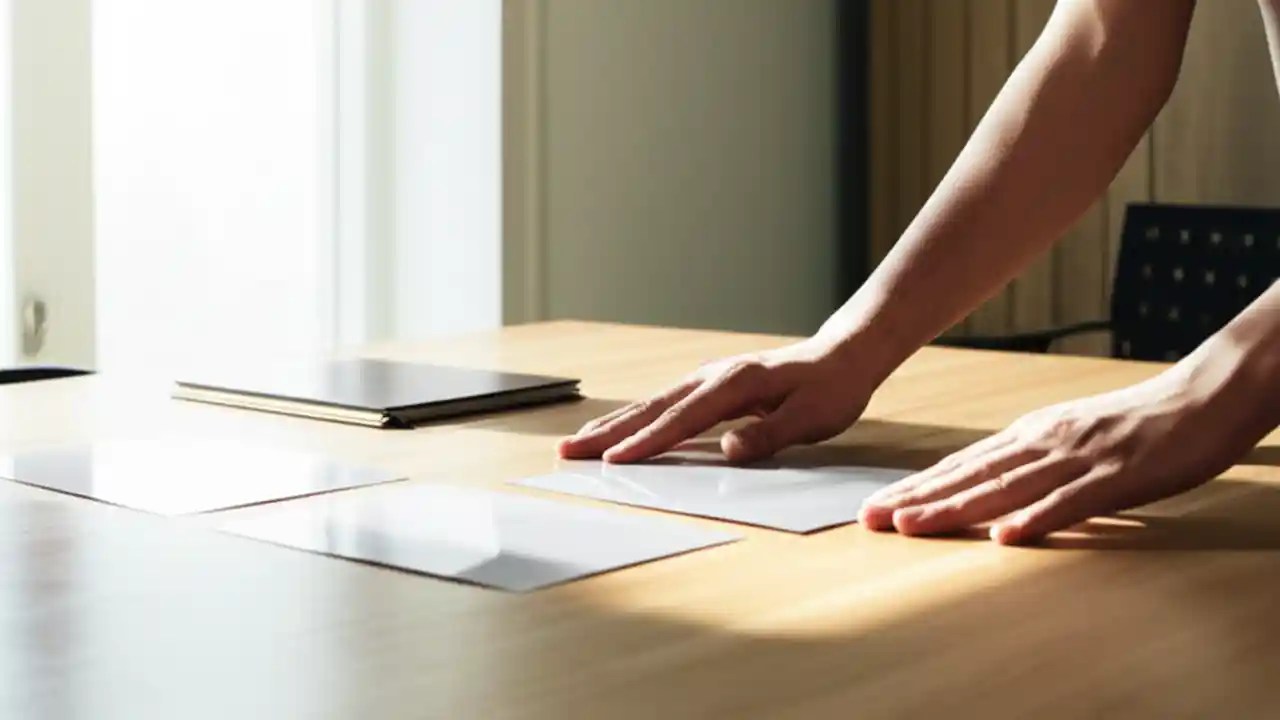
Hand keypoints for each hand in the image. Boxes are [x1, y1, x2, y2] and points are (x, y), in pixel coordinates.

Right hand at [557, 339, 877, 463]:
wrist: (841, 357)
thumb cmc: (829, 390)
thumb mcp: (811, 418)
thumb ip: (769, 434)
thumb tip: (728, 451)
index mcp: (734, 384)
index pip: (681, 419)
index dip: (647, 442)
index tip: (613, 460)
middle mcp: (712, 377)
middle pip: (651, 408)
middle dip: (608, 431)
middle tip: (568, 450)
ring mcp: (707, 378)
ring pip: (650, 403)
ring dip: (612, 423)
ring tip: (577, 441)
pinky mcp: (708, 385)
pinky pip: (662, 403)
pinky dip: (633, 417)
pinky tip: (617, 428)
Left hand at [858, 356, 1275, 544]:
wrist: (1202, 398)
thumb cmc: (1135, 423)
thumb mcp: (1068, 435)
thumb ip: (1027, 461)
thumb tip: (984, 488)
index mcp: (1030, 435)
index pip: (961, 465)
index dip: (916, 486)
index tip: (874, 506)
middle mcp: (1043, 443)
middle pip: (969, 475)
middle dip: (917, 498)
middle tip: (870, 518)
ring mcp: (1078, 459)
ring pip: (1006, 488)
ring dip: (955, 508)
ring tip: (912, 526)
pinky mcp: (1117, 477)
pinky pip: (1073, 502)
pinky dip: (1037, 519)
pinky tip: (1005, 536)